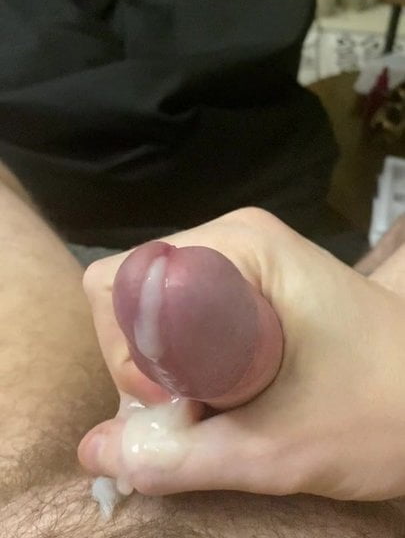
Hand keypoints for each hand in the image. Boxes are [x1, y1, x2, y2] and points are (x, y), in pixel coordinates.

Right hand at [79, 208, 404, 499]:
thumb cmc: (379, 411)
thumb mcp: (278, 447)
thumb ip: (182, 457)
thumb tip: (92, 453)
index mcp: (239, 246)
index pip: (124, 280)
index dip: (127, 350)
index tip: (173, 404)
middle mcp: (235, 237)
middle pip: (135, 292)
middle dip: (145, 363)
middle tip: (195, 416)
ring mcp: (247, 256)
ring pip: (159, 307)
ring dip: (168, 367)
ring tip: (218, 410)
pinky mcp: (256, 280)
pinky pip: (188, 314)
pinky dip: (189, 360)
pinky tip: (225, 393)